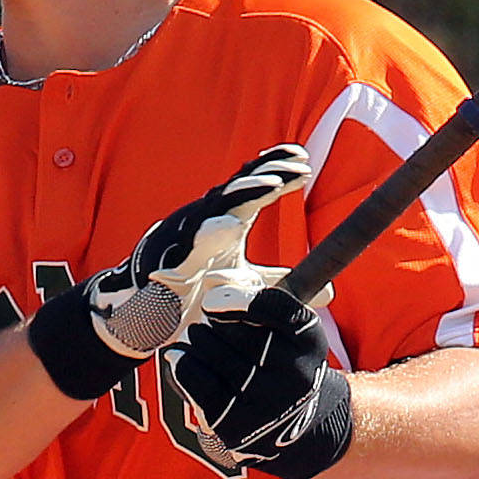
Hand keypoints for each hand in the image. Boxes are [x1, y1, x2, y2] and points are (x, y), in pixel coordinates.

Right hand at [85, 144, 312, 359]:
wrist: (150, 316)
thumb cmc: (196, 293)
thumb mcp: (247, 287)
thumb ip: (281, 282)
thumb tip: (328, 289)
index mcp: (225, 223)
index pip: (253, 190)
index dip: (276, 173)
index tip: (304, 161)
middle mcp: (207, 222)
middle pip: (239, 188)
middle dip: (267, 171)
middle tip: (298, 162)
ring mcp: (188, 237)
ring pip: (217, 206)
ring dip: (244, 192)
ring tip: (272, 183)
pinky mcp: (172, 259)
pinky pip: (190, 242)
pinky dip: (208, 233)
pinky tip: (228, 226)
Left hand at [167, 284, 354, 478]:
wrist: (291, 422)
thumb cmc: (277, 360)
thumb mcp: (285, 327)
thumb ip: (261, 299)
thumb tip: (214, 280)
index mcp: (310, 341)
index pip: (275, 308)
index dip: (238, 301)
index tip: (211, 301)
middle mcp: (297, 376)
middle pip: (239, 333)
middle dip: (215, 322)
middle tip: (209, 322)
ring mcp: (269, 406)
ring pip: (216, 356)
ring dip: (198, 340)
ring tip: (198, 338)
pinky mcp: (239, 427)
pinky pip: (198, 384)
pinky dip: (183, 363)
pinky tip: (179, 355)